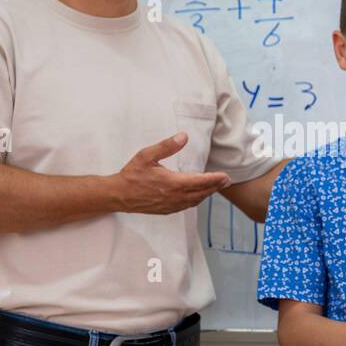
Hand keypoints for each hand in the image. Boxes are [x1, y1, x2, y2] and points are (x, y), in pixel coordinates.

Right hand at [112, 132, 231, 214]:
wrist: (119, 195)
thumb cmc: (132, 174)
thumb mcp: (147, 155)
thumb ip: (166, 146)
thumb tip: (183, 136)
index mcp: (172, 183)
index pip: (199, 181)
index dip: (214, 179)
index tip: (225, 176)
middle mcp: (174, 196)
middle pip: (201, 192)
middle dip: (215, 187)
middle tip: (227, 181)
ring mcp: (171, 205)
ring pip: (195, 201)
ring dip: (207, 194)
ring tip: (217, 187)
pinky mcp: (167, 210)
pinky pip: (187, 206)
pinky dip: (196, 200)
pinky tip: (199, 196)